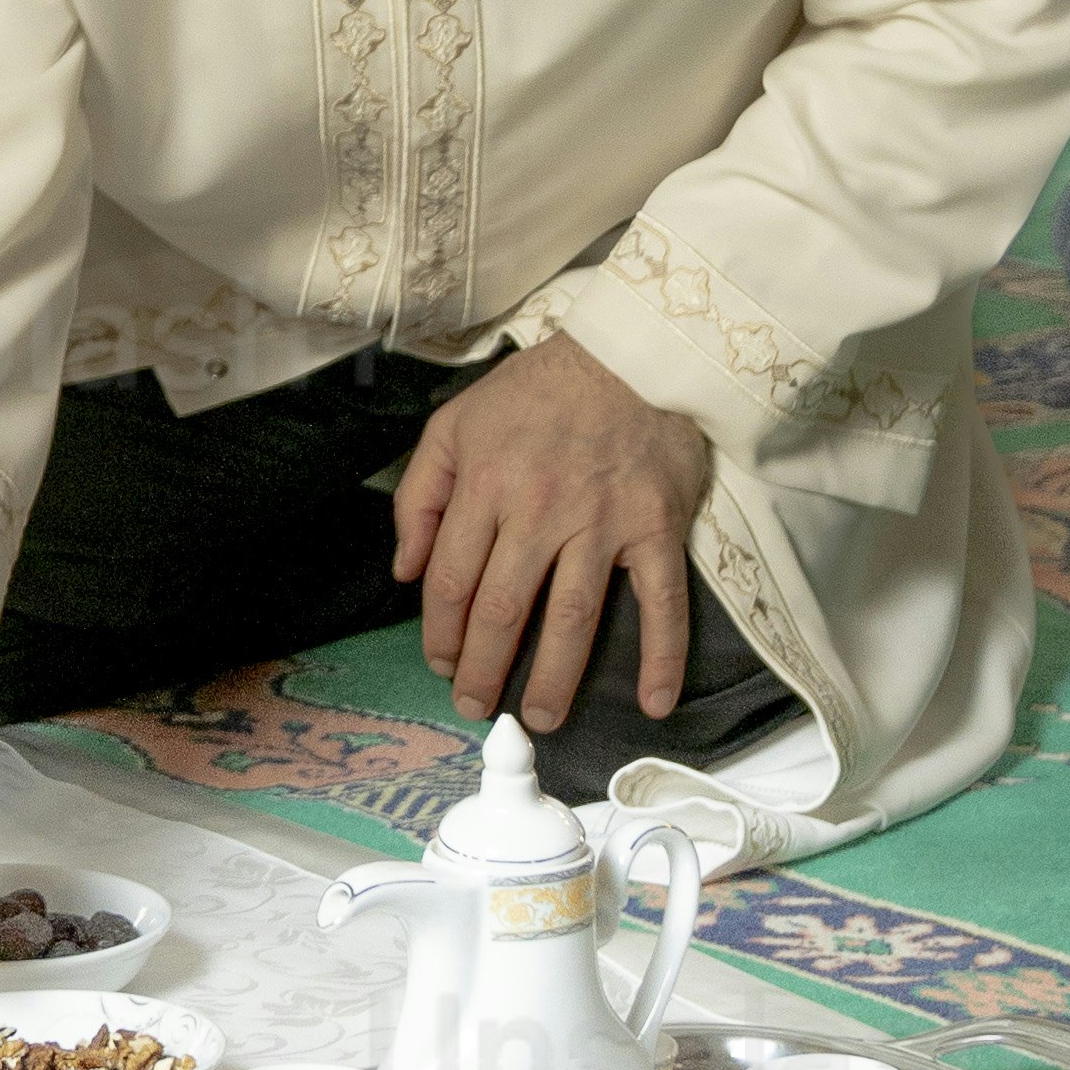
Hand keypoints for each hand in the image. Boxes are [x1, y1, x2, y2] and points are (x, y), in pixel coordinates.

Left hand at [394, 336, 717, 741]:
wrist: (630, 352)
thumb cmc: (537, 391)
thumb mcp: (456, 424)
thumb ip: (419, 495)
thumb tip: (406, 571)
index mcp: (486, 486)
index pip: (451, 582)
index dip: (440, 634)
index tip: (441, 663)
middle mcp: (540, 511)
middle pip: (503, 612)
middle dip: (483, 670)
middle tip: (476, 706)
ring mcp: (602, 523)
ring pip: (572, 620)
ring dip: (553, 679)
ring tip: (541, 717)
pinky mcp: (656, 527)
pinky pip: (661, 602)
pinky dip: (662, 656)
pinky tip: (655, 702)